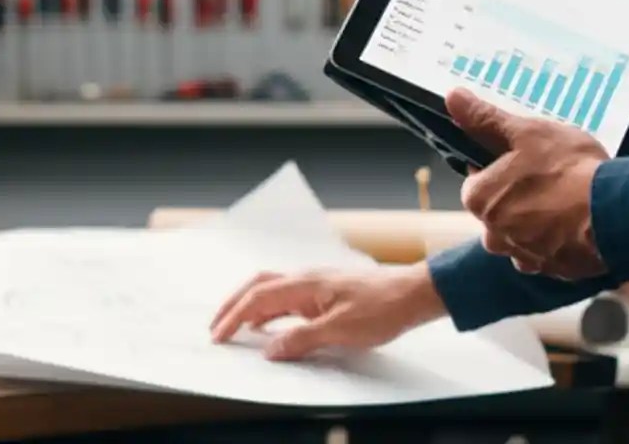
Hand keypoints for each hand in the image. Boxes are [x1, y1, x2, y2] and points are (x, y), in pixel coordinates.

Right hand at [209, 264, 446, 360]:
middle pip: (257, 286)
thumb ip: (301, 339)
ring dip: (249, 306)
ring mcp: (315, 284)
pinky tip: (269, 325)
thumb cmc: (381, 309)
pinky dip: (269, 309)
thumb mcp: (340, 331)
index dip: (234, 318)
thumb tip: (269, 349)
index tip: (218, 336)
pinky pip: (287, 297)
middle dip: (232, 305)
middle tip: (215, 327)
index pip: (257, 299)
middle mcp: (305, 279)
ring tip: (235, 327)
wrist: (413, 294)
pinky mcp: (325, 292)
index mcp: (304, 284)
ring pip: (271, 289)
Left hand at [446, 88, 608, 280]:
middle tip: (551, 177)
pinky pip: (549, 253)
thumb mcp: (526, 133)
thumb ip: (486, 119)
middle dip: (518, 196)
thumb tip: (453, 97)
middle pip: (498, 210)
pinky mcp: (555, 270)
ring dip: (538, 221)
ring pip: (522, 234)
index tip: (524, 159)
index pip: (476, 181)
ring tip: (568, 201)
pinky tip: (579, 223)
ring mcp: (525, 256)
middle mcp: (494, 235)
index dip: (499, 167)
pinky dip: (559, 241)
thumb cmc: (569, 169)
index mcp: (480, 200)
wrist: (618, 212)